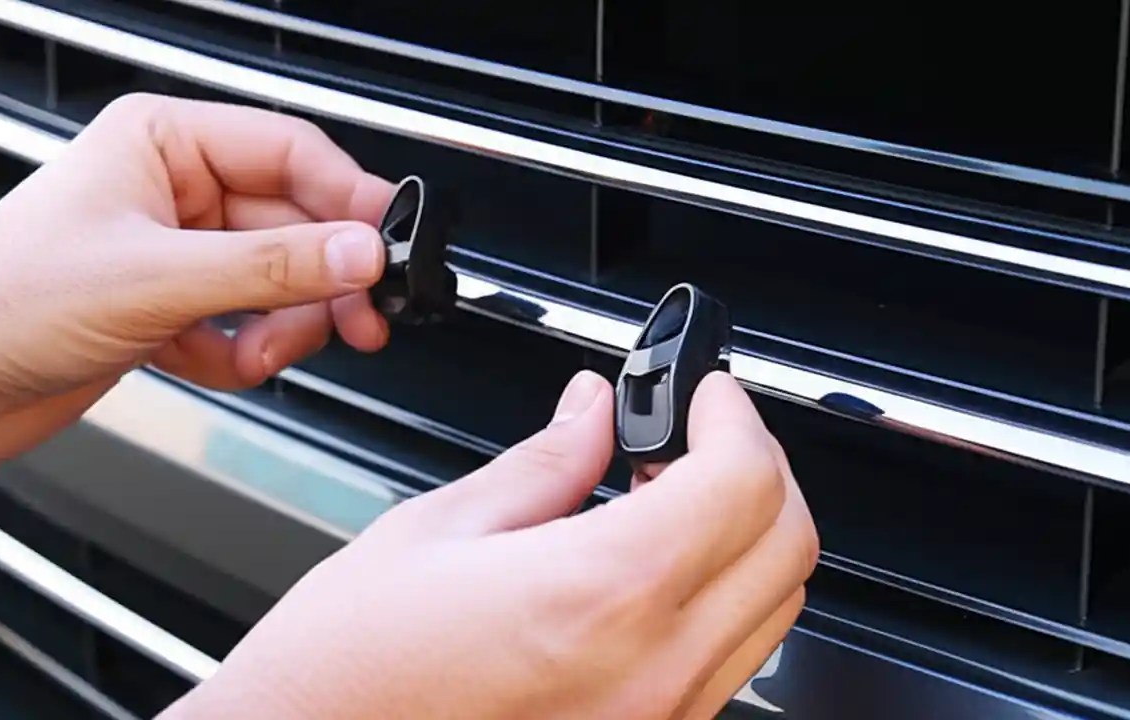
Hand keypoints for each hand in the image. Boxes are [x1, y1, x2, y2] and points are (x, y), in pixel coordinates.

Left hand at [0, 94, 393, 470]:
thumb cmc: (1, 300)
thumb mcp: (158, 279)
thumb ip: (273, 267)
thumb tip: (361, 252)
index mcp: (164, 143)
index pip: (292, 152)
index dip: (349, 200)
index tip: (388, 245)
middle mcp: (173, 192)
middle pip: (294, 224)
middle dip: (322, 280)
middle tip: (361, 317)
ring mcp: (174, 254)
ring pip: (276, 281)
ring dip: (283, 327)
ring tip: (267, 354)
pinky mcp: (169, 310)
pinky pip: (244, 325)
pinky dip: (244, 353)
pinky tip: (220, 365)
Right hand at [165, 371, 818, 719]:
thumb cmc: (344, 673)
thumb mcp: (435, 532)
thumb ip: (543, 462)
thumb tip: (592, 409)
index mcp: (598, 598)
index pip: (741, 482)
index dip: (732, 415)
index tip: (705, 392)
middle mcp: (651, 675)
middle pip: (785, 545)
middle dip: (757, 467)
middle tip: (691, 433)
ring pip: (772, 609)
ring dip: (743, 534)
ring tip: (662, 497)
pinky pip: (728, 663)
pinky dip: (716, 599)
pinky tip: (646, 569)